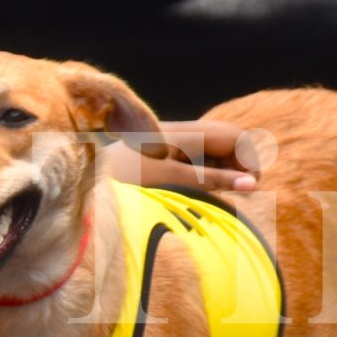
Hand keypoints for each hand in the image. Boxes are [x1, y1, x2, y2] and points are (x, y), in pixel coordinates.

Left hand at [130, 117, 263, 193]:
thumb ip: (213, 181)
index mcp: (185, 133)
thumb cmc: (125, 181)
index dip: (247, 161)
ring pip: (212, 160)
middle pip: (226, 147)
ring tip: (205, 203)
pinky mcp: (163, 164)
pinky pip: (195, 170)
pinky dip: (202, 184)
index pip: (235, 138)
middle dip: (234, 172)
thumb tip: (252, 185)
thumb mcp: (173, 182)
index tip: (247, 190)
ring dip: (218, 181)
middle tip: (229, 201)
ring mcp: (172, 150)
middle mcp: (181, 137)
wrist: (85, 186)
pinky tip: (191, 201)